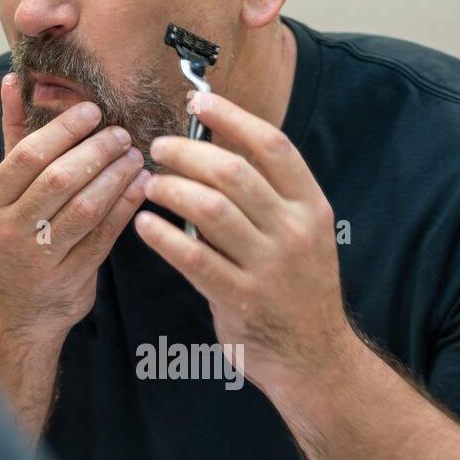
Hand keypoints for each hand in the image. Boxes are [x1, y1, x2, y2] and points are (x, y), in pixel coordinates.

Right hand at [0, 73, 148, 339]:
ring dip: (116, 177)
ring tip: (136, 155)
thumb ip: (13, 133)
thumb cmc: (19, 230)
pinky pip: (105, 235)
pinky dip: (126, 206)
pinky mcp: (72, 277)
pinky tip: (142, 185)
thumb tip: (12, 79)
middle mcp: (10, 228)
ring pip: (85, 208)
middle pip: (58, 179)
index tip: (93, 111)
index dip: (64, 129)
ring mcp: (40, 256)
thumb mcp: (8, 186)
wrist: (21, 305)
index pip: (28, 155)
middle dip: (96, 151)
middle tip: (122, 133)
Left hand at [134, 90, 355, 391]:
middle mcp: (294, 231)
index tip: (199, 101)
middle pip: (233, 172)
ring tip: (147, 183)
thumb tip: (213, 144)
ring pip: (210, 209)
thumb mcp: (300, 233)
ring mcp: (269, 266)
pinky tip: (143, 224)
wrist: (317, 358)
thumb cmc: (297, 287)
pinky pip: (193, 258)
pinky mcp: (241, 299)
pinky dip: (162, 236)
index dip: (232, 118)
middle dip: (188, 152)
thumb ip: (266, 195)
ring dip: (171, 188)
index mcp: (310, 206)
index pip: (272, 145)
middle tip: (158, 147)